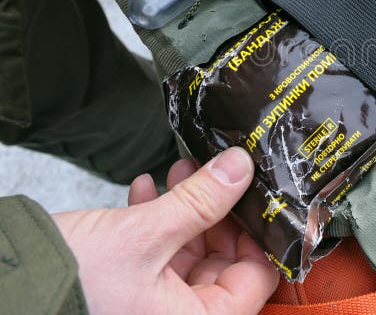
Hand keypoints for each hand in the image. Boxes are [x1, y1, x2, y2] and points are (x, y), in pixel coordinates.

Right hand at [53, 148, 277, 314]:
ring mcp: (154, 306)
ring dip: (186, 209)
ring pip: (190, 252)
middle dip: (216, 211)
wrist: (3, 289)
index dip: (257, 234)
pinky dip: (156, 220)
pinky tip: (144, 189)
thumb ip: (201, 201)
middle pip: (224, 262)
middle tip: (213, 173)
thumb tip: (241, 168)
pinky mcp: (130, 290)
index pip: (256, 280)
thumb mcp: (145, 235)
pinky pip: (159, 254)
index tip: (252, 194)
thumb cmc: (73, 282)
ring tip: (178, 170)